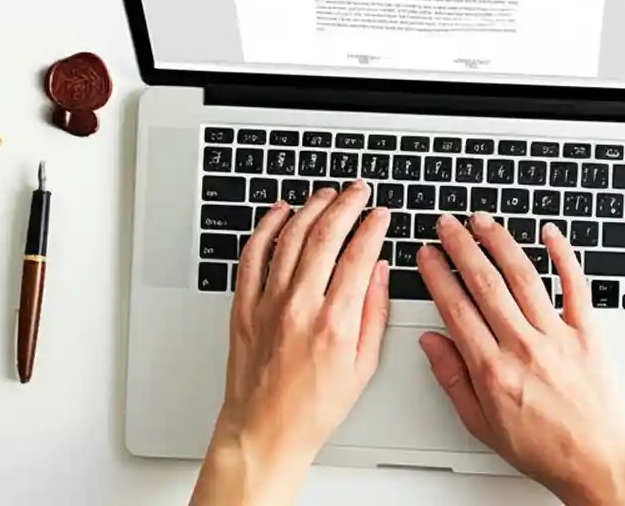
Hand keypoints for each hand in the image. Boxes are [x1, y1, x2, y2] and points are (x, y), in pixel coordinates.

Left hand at [191, 183, 390, 505]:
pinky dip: (267, 227)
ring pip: (291, 237)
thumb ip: (373, 313)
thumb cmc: (313, 409)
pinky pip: (253, 255)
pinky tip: (280, 212)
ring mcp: (268, 304)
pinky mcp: (243, 307)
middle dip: (346, 205)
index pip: (359, 255)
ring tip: (326, 195)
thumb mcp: (363, 367)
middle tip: (357, 192)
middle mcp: (300, 307)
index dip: (373, 226)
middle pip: (325, 235)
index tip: (381, 214)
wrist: (264, 432)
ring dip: (311, 208)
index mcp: (335, 323)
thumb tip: (378, 271)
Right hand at [417, 213, 624, 505]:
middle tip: (447, 225)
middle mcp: (523, 346)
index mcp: (492, 369)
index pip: (455, 307)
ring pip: (523, 276)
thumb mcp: (481, 424)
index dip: (437, 275)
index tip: (427, 255)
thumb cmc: (544, 449)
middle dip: (461, 247)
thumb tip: (431, 343)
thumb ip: (453, 379)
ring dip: (500, 242)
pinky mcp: (588, 333)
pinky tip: (549, 233)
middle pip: (484, 283)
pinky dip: (563, 255)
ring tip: (482, 221)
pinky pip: (575, 285)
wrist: (598, 463)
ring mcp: (557, 336)